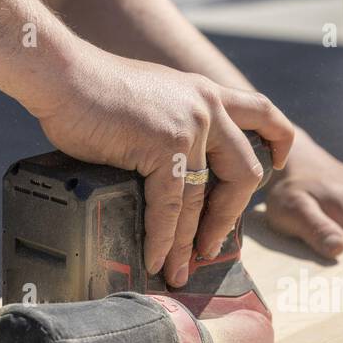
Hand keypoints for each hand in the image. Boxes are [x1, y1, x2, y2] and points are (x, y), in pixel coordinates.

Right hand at [29, 44, 294, 285]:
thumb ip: (174, 126)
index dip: (279, 139)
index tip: (280, 163)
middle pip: (244, 172)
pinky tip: (157, 259)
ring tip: (180, 270)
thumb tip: (174, 174)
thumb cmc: (93, 90)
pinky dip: (163, 239)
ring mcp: (189, 127)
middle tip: (212, 245)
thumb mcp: (154, 97)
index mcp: (207, 93)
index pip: (262, 112)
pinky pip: (171, 206)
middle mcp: (207, 107)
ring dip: (190, 242)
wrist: (61, 73)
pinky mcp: (165, 146)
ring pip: (203, 200)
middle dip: (230, 216)